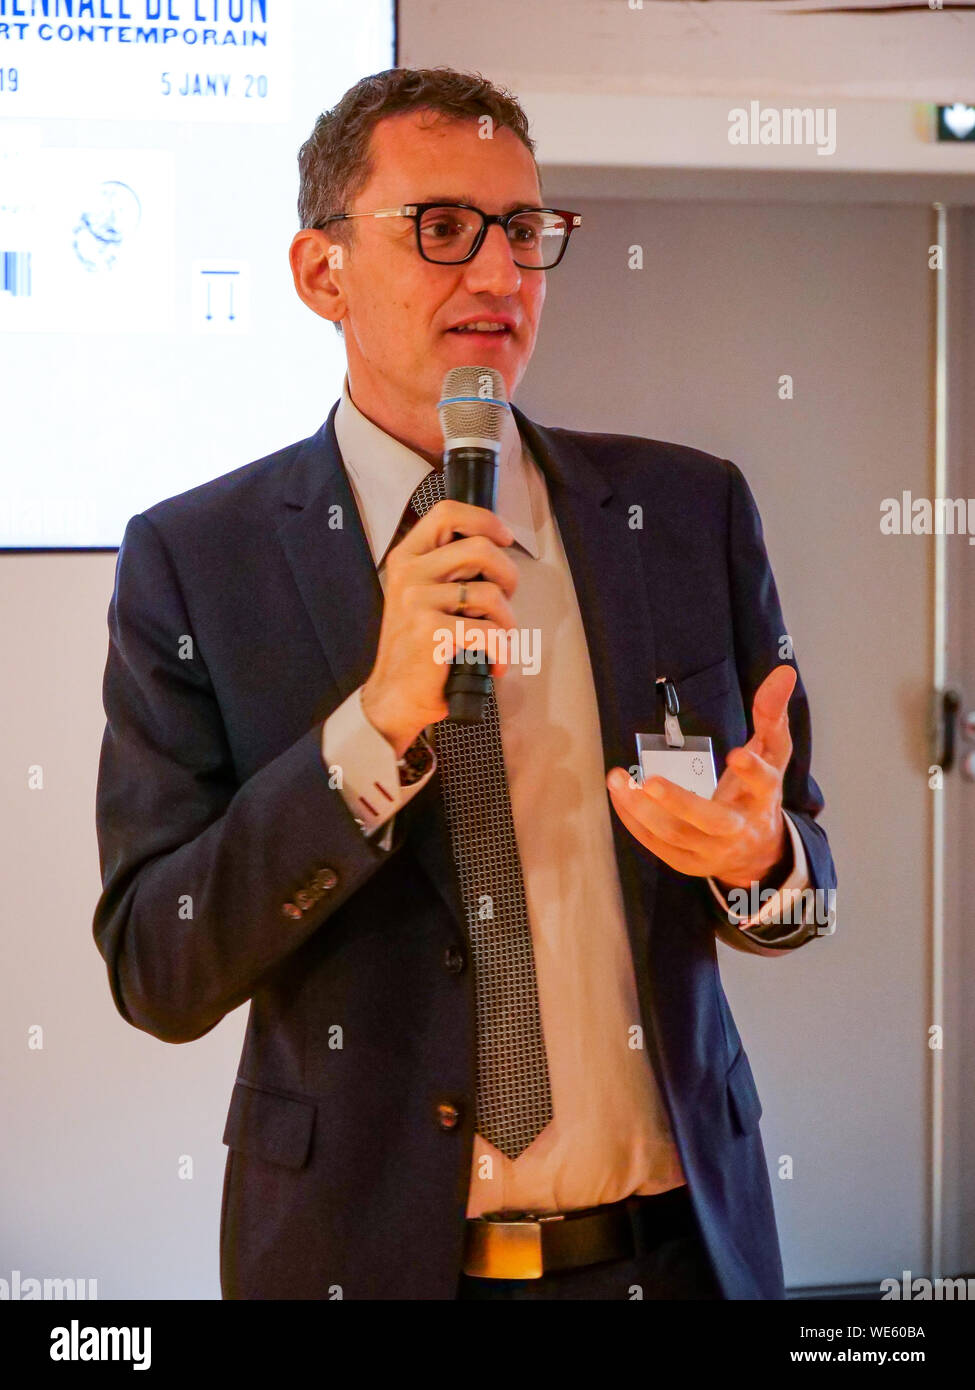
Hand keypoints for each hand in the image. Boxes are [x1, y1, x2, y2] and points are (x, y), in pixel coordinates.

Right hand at [362, 498, 518, 756]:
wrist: (394, 697)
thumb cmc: (418, 649)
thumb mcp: (423, 597)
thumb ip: (447, 570)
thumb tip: (494, 553)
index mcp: (406, 558)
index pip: (446, 513)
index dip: (484, 519)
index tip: (504, 538)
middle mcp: (409, 573)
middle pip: (480, 547)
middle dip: (508, 575)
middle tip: (506, 600)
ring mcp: (418, 600)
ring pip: (490, 593)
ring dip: (507, 622)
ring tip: (498, 641)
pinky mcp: (432, 631)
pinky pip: (489, 631)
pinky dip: (501, 651)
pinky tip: (494, 664)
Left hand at [605, 664, 796, 887]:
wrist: (756, 854)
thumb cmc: (758, 794)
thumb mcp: (772, 754)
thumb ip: (772, 714)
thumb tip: (783, 671)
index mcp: (762, 800)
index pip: (763, 785)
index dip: (752, 770)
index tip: (736, 753)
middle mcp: (738, 830)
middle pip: (711, 821)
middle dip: (681, 802)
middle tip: (652, 781)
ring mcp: (710, 850)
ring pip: (674, 834)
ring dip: (642, 808)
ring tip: (618, 779)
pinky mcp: (685, 861)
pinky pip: (654, 842)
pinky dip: (633, 819)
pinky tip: (619, 793)